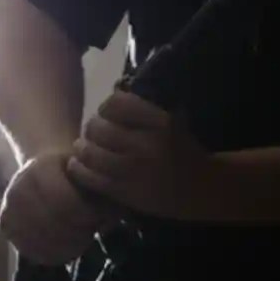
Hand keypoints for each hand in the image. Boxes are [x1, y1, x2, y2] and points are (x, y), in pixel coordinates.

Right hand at [0, 152, 119, 265]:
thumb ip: (100, 194)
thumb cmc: (72, 169)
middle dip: (82, 230)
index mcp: (39, 169)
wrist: (41, 166)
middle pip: (56, 226)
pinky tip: (69, 244)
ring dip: (72, 244)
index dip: (91, 215)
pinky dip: (57, 253)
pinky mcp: (5, 227)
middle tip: (95, 227)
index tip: (105, 215)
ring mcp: (7, 209)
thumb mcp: (89, 171)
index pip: (66, 204)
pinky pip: (35, 252)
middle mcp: (17, 190)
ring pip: (46, 243)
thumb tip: (109, 223)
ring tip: (83, 233)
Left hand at [66, 90, 212, 218]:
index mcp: (161, 122)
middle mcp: (147, 144)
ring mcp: (134, 170)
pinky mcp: (125, 192)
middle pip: (99, 128)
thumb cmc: (185, 151)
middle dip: (91, 128)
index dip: (106, 108)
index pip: (116, 104)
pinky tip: (77, 165)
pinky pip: (91, 178)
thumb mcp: (175, 120)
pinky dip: (79, 169)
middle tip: (93, 132)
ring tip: (82, 147)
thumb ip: (145, 109)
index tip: (107, 114)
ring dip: (82, 148)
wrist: (202, 189)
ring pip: (91, 153)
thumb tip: (114, 88)